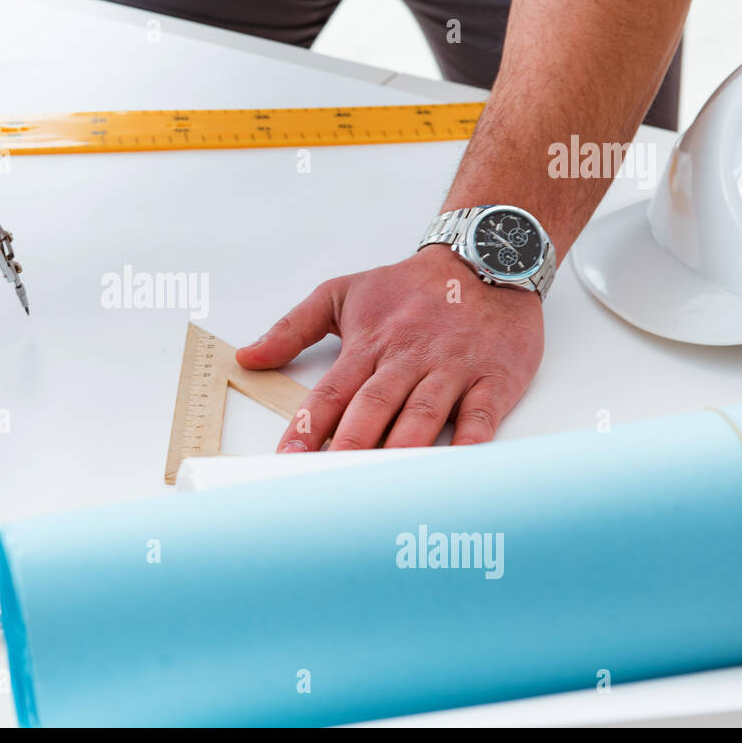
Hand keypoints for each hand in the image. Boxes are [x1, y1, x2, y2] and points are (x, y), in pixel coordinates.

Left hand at [236, 246, 543, 450]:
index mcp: (369, 344)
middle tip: (330, 480)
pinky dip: (470, 439)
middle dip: (350, 444)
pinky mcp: (493, 377)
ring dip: (401, 448)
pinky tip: (455, 463)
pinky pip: (481, 413)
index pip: (332, 391)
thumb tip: (248, 356)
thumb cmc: (410, 287)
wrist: (484, 259)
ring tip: (382, 483)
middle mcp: (407, 358)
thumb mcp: (342, 293)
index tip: (289, 456)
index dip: (310, 425)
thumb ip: (292, 327)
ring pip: (421, 413)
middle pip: (373, 407)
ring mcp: (451, 368)